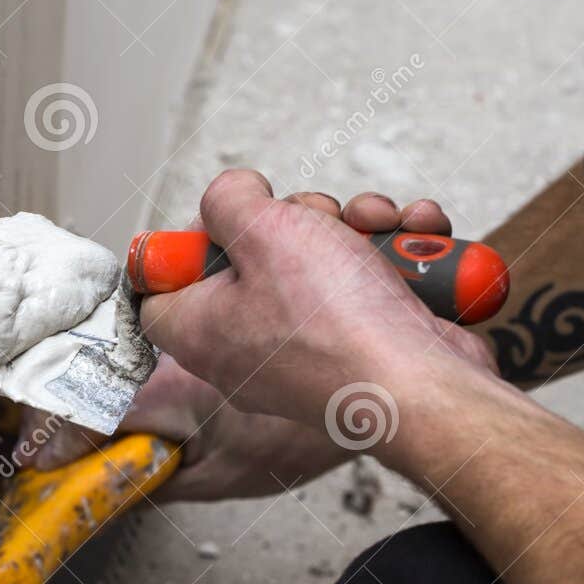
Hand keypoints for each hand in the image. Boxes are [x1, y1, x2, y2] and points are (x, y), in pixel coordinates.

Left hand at [18, 187, 469, 498]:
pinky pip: (368, 286)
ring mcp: (308, 349)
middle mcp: (247, 346)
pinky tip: (418, 232)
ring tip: (379, 223)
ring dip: (356, 226)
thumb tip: (232, 196)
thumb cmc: (336, 321)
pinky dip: (395, 253)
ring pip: (320, 262)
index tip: (225, 219)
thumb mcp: (262, 229)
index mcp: (201, 330)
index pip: (160, 287)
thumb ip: (229, 200)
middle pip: (251, 261)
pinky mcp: (364, 345)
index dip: (187, 243)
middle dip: (296, 218)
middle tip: (316, 218)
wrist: (423, 387)